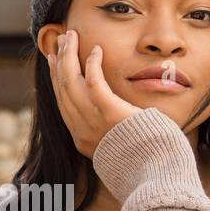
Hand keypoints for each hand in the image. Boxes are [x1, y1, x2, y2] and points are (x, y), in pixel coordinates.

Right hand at [46, 29, 139, 158]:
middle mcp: (82, 130)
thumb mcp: (119, 144)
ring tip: (72, 37)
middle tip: (61, 40)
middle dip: (59, 61)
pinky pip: (94, 83)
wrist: (155, 173)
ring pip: (71, 82)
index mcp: (82, 139)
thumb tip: (113, 113)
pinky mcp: (109, 113)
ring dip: (70, 56)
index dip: (56, 79)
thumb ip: (110, 130)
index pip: (62, 103)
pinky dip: (92, 65)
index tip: (54, 60)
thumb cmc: (145, 157)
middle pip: (63, 89)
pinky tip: (96, 50)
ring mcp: (94, 122)